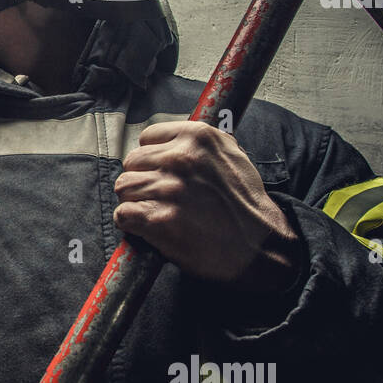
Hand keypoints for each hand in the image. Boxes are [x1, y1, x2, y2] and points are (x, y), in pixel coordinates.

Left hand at [113, 121, 304, 292]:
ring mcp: (169, 189)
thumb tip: (168, 141)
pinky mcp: (159, 219)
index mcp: (198, 137)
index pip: (148, 137)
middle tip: (160, 196)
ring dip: (135, 201)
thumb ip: (198, 144)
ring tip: (156, 211)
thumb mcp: (231, 155)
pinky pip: (123, 214)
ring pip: (124, 187)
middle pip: (132, 162)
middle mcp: (181, 159)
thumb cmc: (245, 204)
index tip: (162, 172)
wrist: (259, 245)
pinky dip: (130, 222)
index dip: (152, 158)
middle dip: (142, 179)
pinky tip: (147, 227)